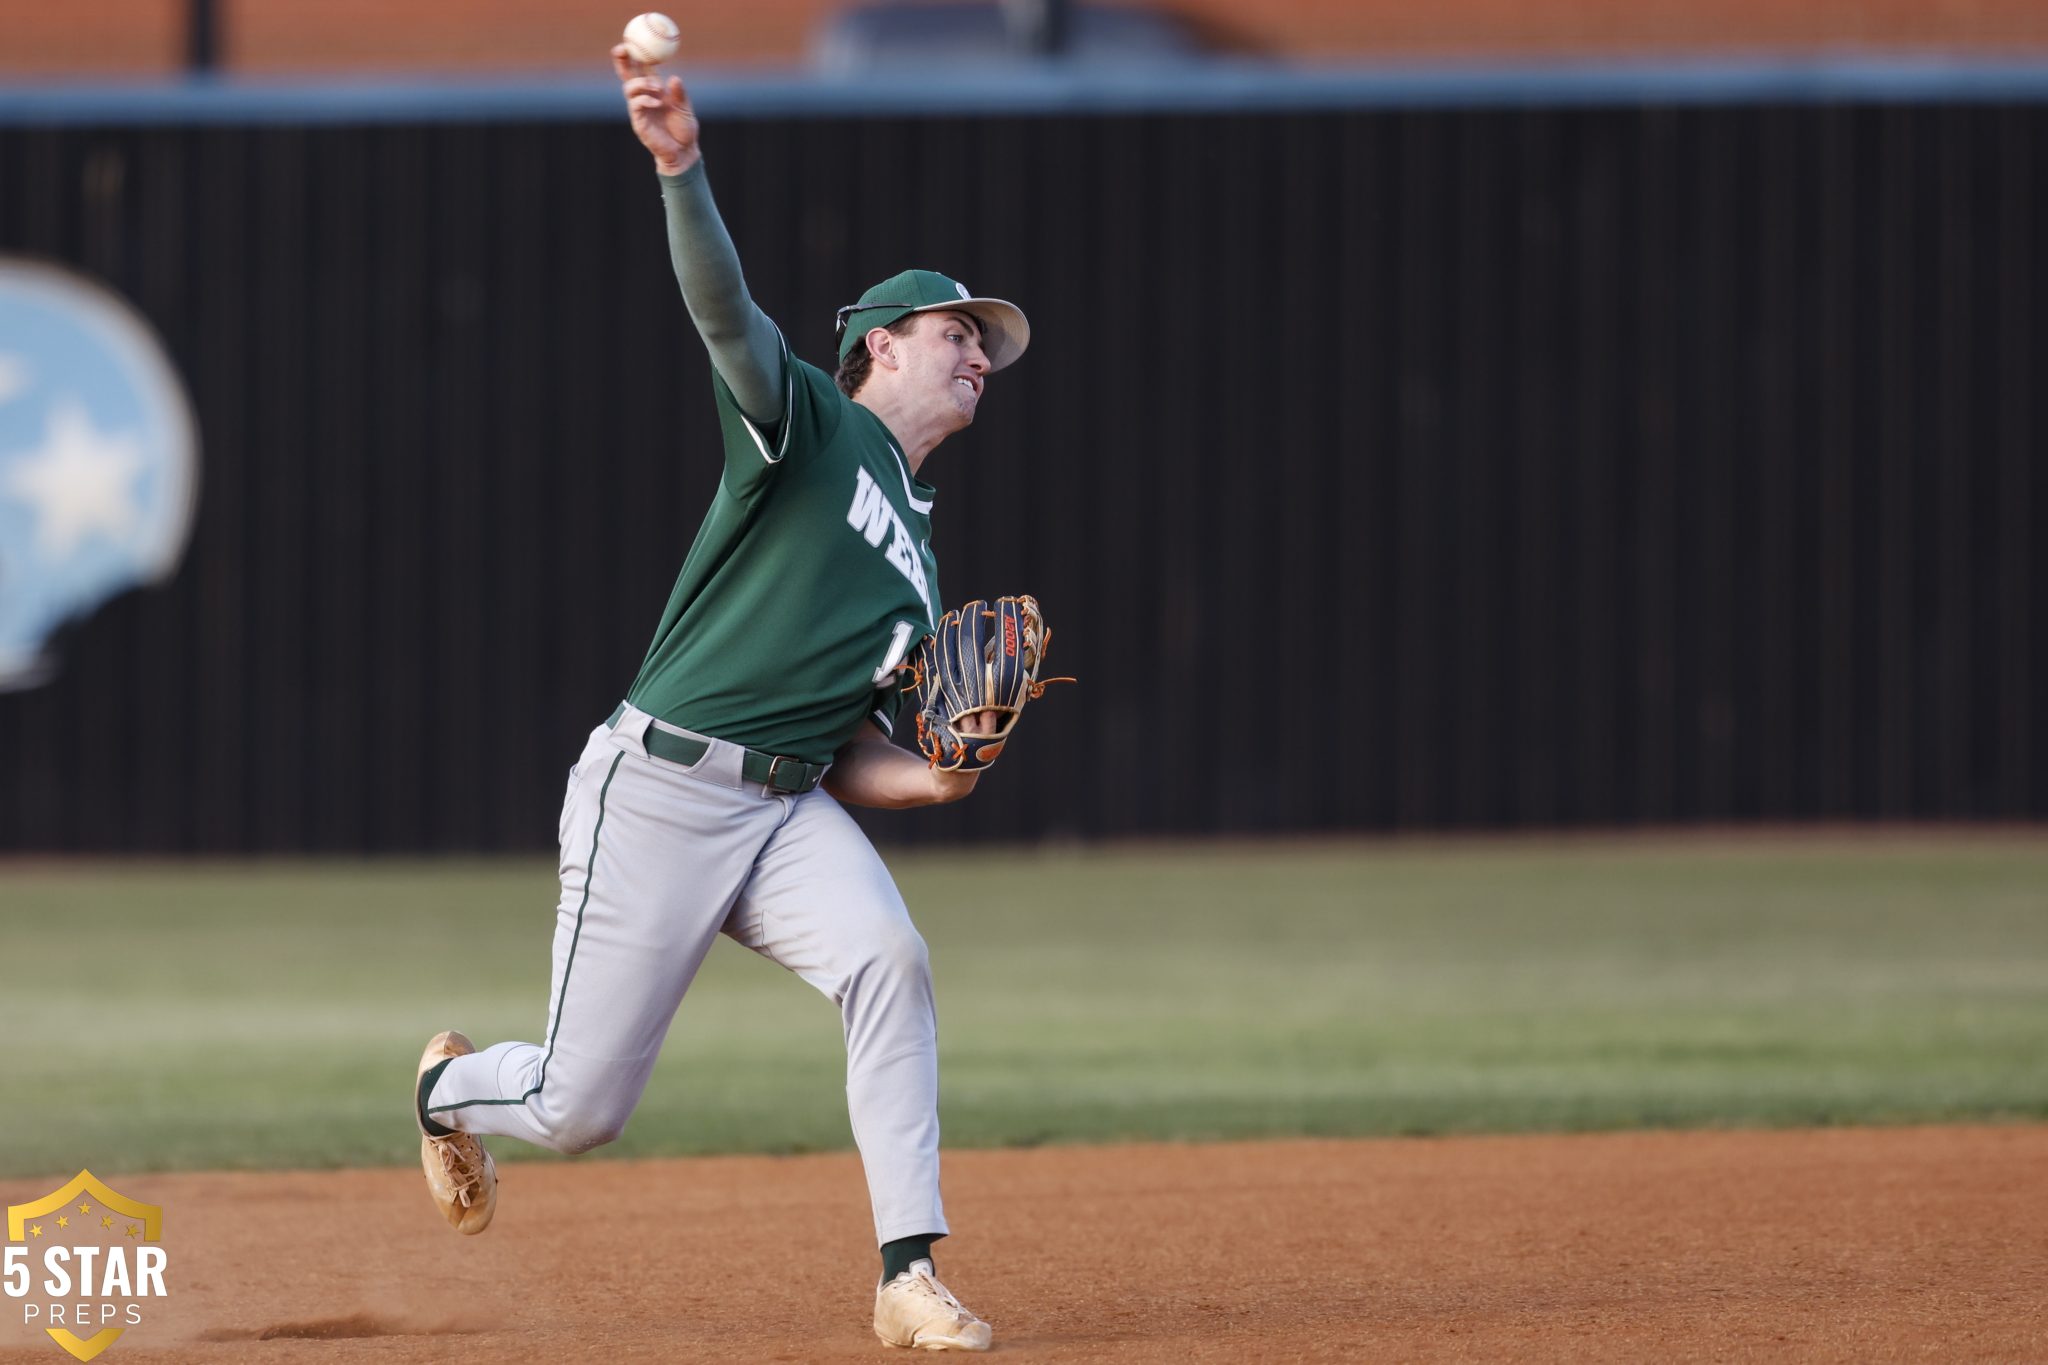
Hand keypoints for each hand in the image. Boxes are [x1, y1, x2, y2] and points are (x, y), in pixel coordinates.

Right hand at [612, 44, 698, 175]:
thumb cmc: (684, 129)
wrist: (683, 152)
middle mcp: (644, 96)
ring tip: (657, 87)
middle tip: (623, 48)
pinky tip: (657, 102)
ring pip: (629, 88)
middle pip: (627, 74)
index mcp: (655, 89)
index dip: (636, 54)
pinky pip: (636, 105)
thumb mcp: (685, 108)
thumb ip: (679, 94)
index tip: (633, 39)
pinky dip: (645, 99)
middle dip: (622, 60)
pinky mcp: (638, 121)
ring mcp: (639, 109)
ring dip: (641, 83)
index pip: (641, 67)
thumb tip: (674, 78)